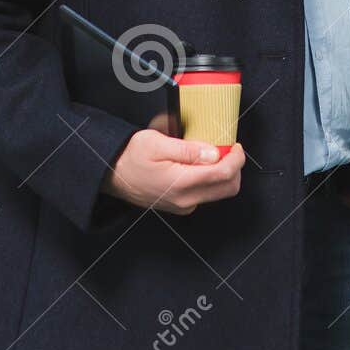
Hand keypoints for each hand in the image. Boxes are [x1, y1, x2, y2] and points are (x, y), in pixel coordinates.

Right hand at [102, 126, 244, 215]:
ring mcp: (184, 205)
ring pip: (218, 193)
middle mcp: (186, 199)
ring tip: (213, 155)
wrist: (112, 175)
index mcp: (181, 183)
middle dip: (235, 168)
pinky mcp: (181, 206)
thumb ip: (188, 150)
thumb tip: (214, 153)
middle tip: (229, 149)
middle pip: (228, 188)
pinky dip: (211, 180)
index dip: (237, 159)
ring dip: (224, 174)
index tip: (237, 146)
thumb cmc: (131, 157)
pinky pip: (206, 194)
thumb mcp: (157, 143)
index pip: (224, 174)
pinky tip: (201, 165)